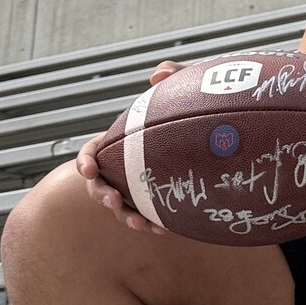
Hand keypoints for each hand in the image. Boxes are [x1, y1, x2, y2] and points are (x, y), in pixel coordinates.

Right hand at [76, 60, 183, 231]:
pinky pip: (149, 216)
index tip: (89, 170)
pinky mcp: (156, 201)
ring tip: (139, 222)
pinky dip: (153, 224)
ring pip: (122, 207)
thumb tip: (158, 74)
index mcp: (120, 143)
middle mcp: (124, 167)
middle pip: (100, 185)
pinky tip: (166, 230)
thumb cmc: (193, 107)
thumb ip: (173, 75)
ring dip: (126, 216)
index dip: (85, 161)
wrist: (220, 132)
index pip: (92, 151)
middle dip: (101, 195)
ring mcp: (138, 186)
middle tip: (114, 200)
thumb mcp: (184, 87)